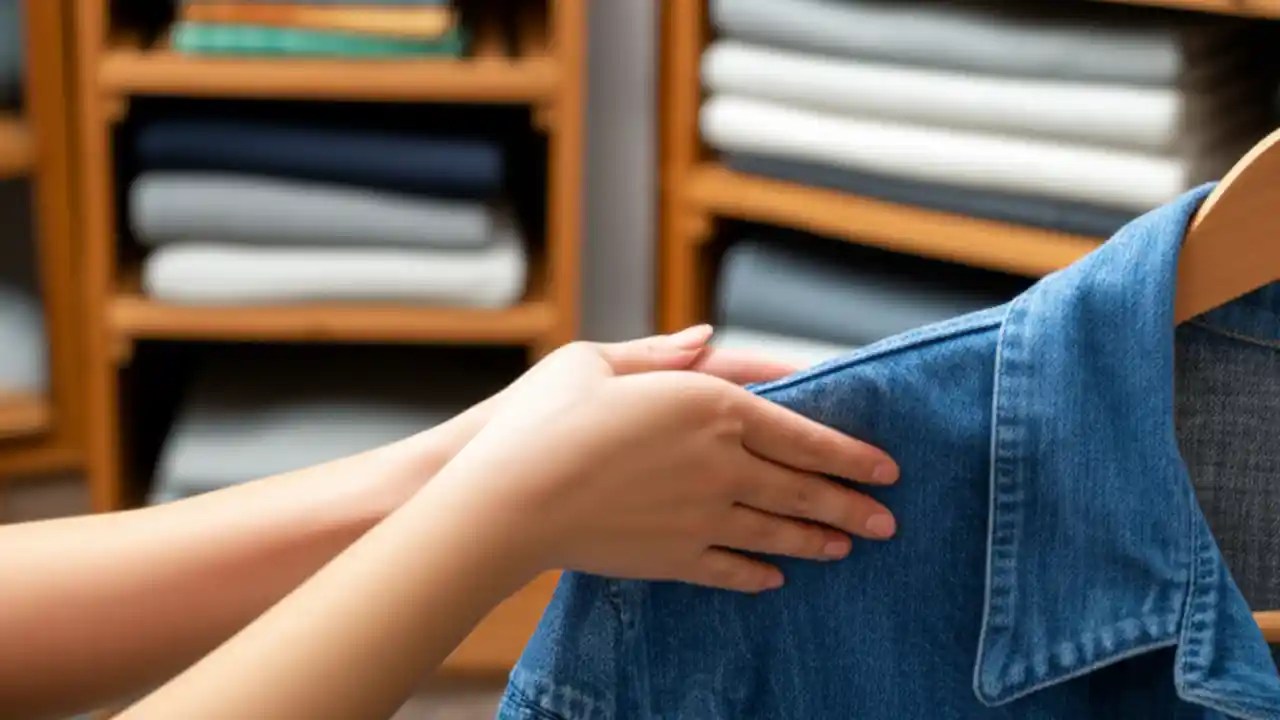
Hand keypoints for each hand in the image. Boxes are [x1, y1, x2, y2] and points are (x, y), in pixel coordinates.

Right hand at [431, 328, 899, 592]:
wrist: (512, 497)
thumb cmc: (545, 417)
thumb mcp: (597, 362)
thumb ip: (660, 353)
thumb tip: (707, 337)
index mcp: (710, 405)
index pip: (802, 431)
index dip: (849, 451)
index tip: (885, 466)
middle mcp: (720, 463)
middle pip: (802, 487)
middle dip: (851, 504)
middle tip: (888, 519)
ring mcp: (701, 516)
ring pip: (776, 531)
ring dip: (818, 540)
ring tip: (850, 548)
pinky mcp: (673, 557)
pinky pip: (730, 567)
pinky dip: (758, 573)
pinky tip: (777, 577)